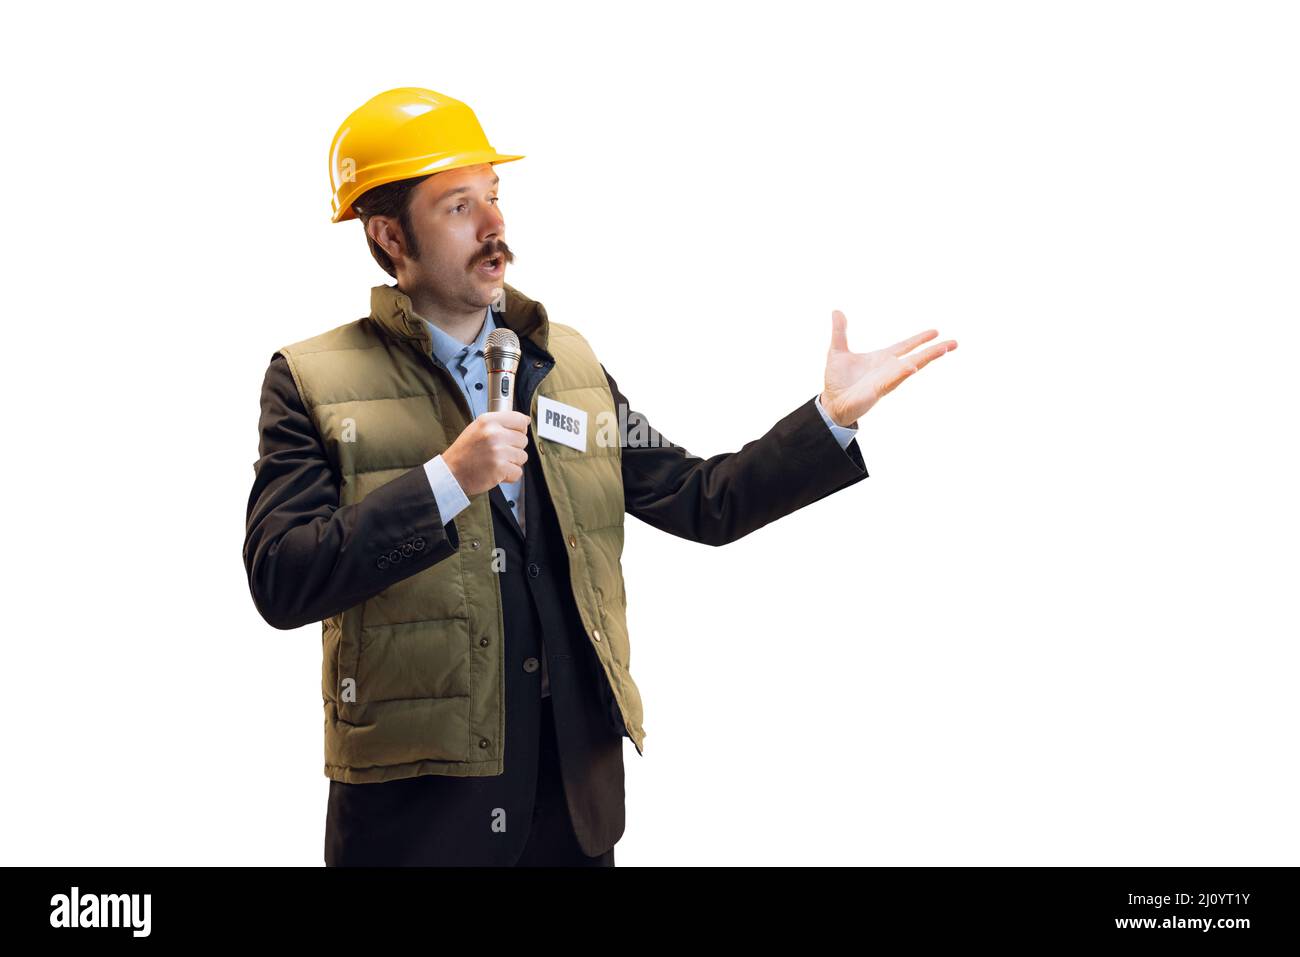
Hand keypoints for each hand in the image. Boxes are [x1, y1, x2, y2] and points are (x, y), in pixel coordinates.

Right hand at [442, 410, 530, 495]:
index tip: (515, 434)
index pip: (520, 420)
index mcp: (488, 421)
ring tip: (495, 463)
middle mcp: (494, 433)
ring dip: (512, 462)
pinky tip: (496, 473)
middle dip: (514, 448)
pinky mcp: (500, 468)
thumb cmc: (464, 453)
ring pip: (522, 456)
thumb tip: (524, 421)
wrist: (451, 474)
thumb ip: (499, 423)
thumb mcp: (477, 428)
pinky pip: (518, 472)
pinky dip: (509, 476)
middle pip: (523, 440)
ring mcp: (498, 451)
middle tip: (497, 453)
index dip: (520, 429)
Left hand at [818, 310, 956, 426]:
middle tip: (955, 343)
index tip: (936, 331)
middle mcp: (888, 369)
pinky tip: (912, 366)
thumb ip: (839, 332)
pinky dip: (902, 373)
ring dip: (925, 358)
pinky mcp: (877, 390)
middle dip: (935, 350)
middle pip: (917, 357)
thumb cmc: (837, 381)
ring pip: (909, 368)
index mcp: (882, 358)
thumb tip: (836, 311)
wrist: (832, 403)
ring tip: (942, 350)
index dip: (920, 339)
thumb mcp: (837, 351)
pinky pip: (892, 381)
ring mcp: (885, 380)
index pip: (905, 346)